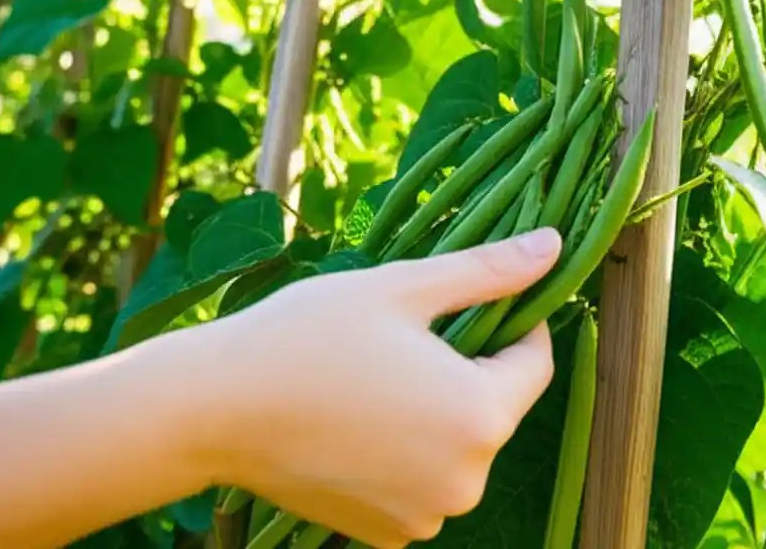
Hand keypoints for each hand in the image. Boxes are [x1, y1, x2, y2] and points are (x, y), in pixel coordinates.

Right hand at [193, 228, 562, 546]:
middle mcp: (466, 480)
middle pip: (497, 408)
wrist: (212, 409)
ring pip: (459, 445)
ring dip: (436, 412)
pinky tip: (357, 422)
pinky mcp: (390, 536)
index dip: (516, 324)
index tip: (475, 303)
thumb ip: (489, 271)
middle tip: (406, 340)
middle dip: (469, 370)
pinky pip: (424, 482)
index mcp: (481, 416)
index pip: (537, 362)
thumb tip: (554, 246)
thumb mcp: (405, 289)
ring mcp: (427, 516)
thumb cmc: (306, 337)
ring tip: (374, 380)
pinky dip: (405, 454)